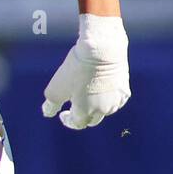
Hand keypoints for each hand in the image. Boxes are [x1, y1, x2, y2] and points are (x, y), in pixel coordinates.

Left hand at [42, 14, 129, 129]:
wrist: (102, 50)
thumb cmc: (77, 68)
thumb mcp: (56, 88)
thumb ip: (51, 104)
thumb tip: (48, 113)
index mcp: (85, 112)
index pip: (76, 124)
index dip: (68, 120)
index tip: (62, 114)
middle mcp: (102, 111)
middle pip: (92, 120)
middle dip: (83, 116)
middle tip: (76, 106)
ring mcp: (116, 101)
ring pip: (106, 111)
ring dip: (97, 108)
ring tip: (90, 97)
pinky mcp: (125, 90)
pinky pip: (117, 100)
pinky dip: (110, 99)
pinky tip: (105, 91)